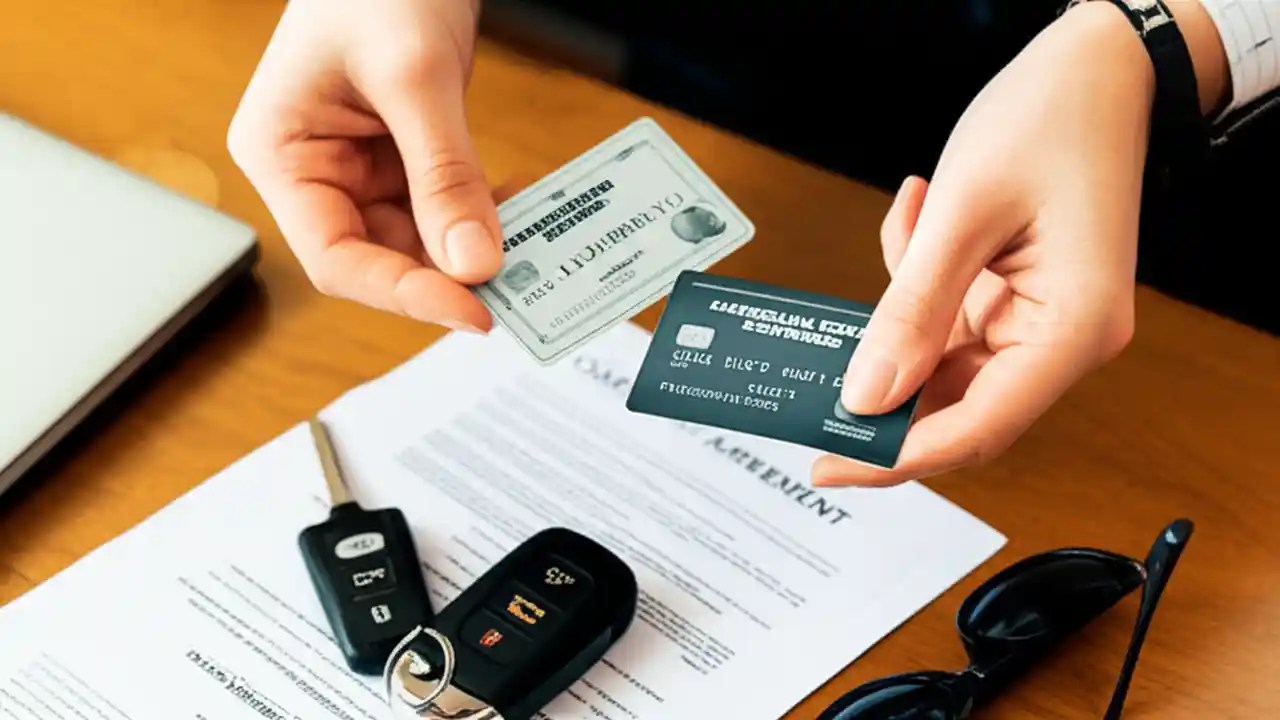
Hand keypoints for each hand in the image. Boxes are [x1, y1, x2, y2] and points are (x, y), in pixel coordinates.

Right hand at [228, 0, 499, 331]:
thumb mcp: (413, 76)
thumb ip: (444, 172)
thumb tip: (474, 262)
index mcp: (282, 155)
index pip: (337, 258)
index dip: (404, 295)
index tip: (472, 310)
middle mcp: (316, 171)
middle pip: (381, 258)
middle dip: (449, 274)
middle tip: (518, 289)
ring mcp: (360, 167)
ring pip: (420, 240)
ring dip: (475, 248)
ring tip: (532, 245)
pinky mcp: (402, 157)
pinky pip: (443, 206)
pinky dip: (484, 212)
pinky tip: (523, 203)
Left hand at [814, 1, 1228, 486]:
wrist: (1100, 65)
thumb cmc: (1055, 117)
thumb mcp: (963, 213)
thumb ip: (912, 310)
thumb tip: (867, 394)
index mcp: (1074, 328)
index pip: (978, 426)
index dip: (898, 456)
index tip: (831, 462)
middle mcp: (1066, 337)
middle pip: (961, 408)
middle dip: (885, 396)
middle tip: (814, 390)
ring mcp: (1043, 320)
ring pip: (946, 365)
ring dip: (898, 324)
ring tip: (895, 247)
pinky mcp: (1019, 298)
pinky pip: (950, 322)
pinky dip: (916, 287)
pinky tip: (917, 222)